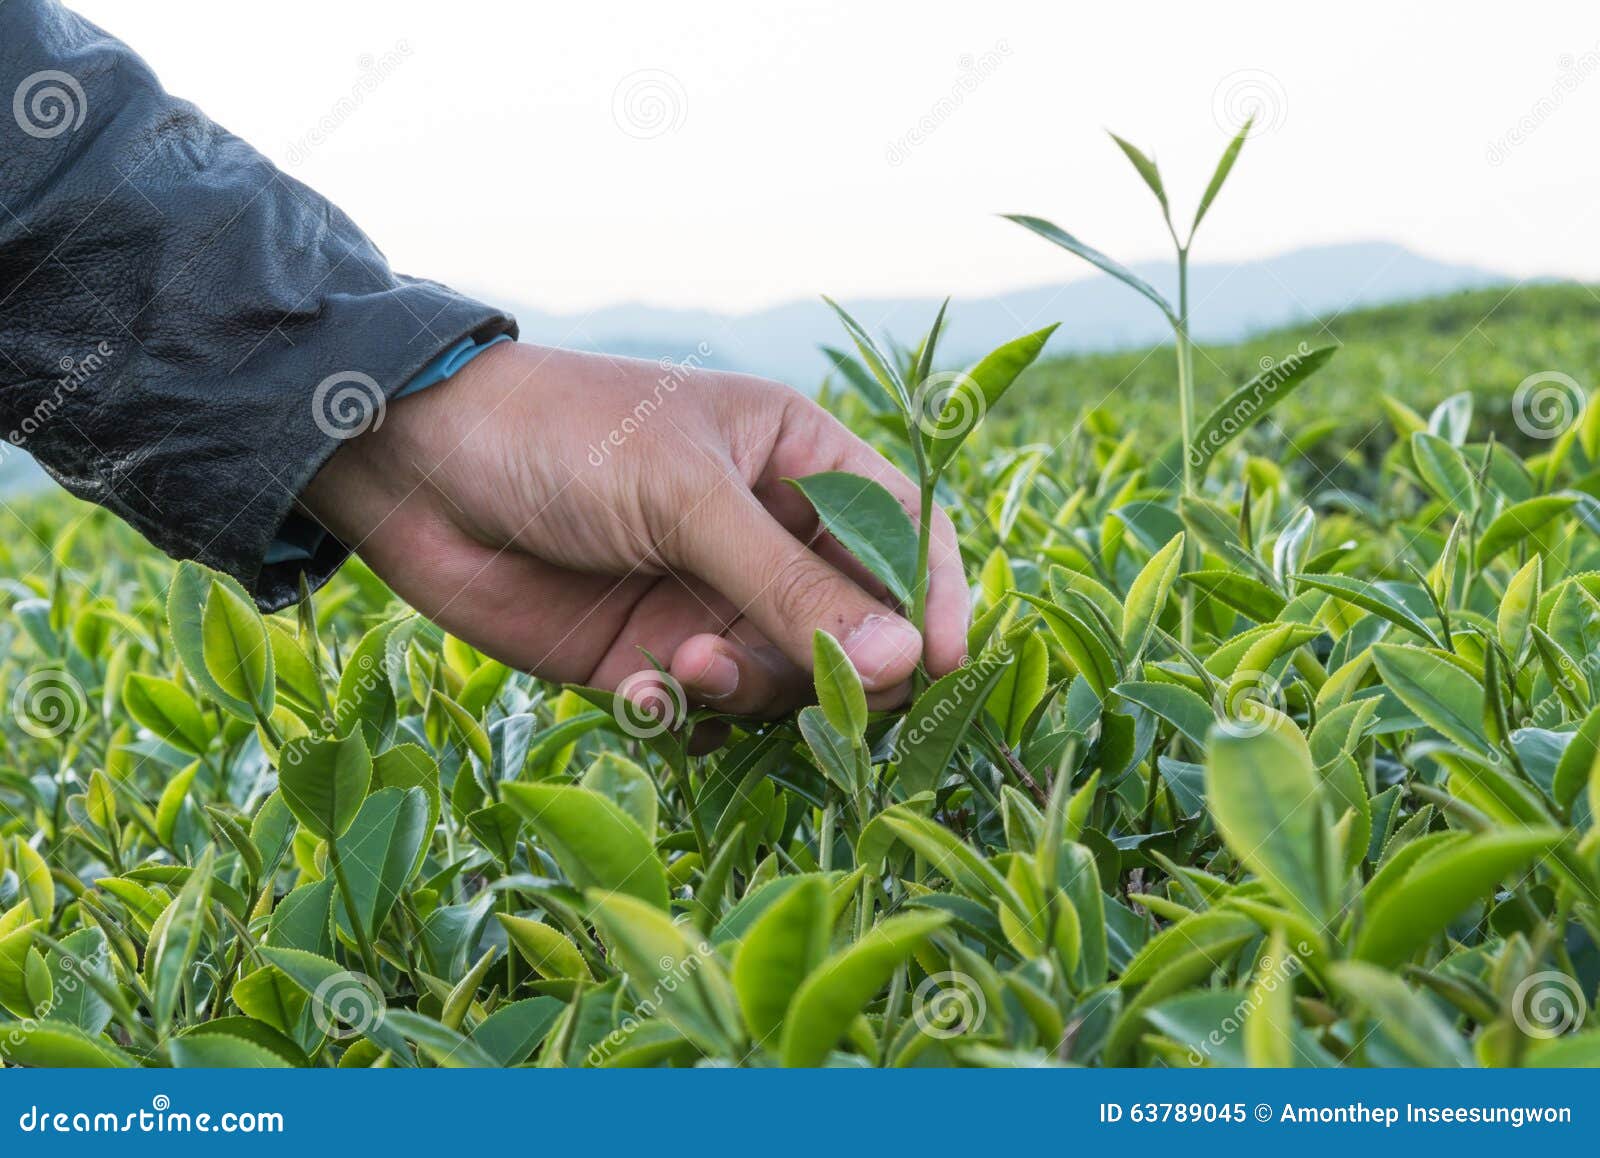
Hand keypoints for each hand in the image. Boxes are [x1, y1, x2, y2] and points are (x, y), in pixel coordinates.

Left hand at [300, 342, 968, 728]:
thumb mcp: (686, 498)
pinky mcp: (647, 655)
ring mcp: (707, 597)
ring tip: (684, 664)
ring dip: (747, 688)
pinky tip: (642, 693)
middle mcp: (762, 534)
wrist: (414, 467)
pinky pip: (706, 710)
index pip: (903, 532)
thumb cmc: (563, 439)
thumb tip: (911, 661)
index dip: (934, 597)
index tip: (942, 665)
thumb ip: (793, 585)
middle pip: (854, 623)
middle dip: (833, 664)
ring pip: (782, 679)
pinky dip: (687, 714)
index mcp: (795, 459)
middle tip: (797, 682)